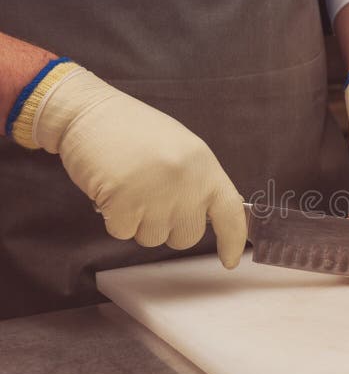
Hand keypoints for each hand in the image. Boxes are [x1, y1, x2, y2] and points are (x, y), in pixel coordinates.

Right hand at [34, 68, 245, 267]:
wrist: (89, 112)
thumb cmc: (135, 131)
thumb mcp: (183, 150)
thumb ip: (200, 182)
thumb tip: (214, 215)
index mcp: (205, 167)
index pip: (231, 213)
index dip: (233, 241)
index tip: (230, 260)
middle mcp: (187, 183)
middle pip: (187, 237)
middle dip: (168, 227)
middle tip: (151, 196)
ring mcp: (156, 194)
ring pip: (153, 239)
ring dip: (138, 222)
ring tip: (130, 186)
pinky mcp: (124, 203)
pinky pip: (123, 233)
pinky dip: (114, 218)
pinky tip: (112, 189)